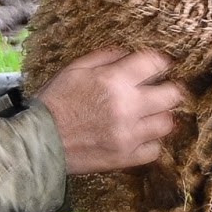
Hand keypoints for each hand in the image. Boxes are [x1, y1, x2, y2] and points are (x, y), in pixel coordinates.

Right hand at [36, 46, 181, 173]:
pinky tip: (139, 136)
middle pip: (171, 95)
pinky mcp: (126, 157)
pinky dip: (150, 143)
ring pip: (167, 123)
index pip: (155, 63)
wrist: (39, 140)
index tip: (161, 65)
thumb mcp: (75, 69)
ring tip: (149, 114)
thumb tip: (129, 53)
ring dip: (160, 116)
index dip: (161, 62)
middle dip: (169, 88)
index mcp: (113, 80)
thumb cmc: (56, 100)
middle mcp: (127, 106)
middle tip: (162, 89)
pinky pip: (155, 150)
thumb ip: (105, 57)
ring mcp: (129, 134)